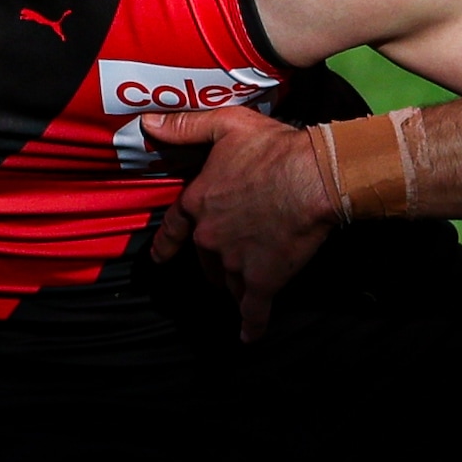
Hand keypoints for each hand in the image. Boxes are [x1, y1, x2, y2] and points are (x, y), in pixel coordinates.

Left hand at [139, 102, 338, 339]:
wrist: (313, 177)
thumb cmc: (273, 148)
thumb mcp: (225, 126)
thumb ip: (186, 127)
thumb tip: (148, 124)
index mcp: (199, 202)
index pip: (174, 228)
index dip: (167, 243)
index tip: (160, 257)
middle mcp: (211, 237)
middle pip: (204, 259)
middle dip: (212, 262)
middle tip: (227, 261)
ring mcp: (235, 261)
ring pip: (227, 282)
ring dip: (233, 285)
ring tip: (243, 288)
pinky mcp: (264, 279)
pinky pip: (253, 310)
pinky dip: (251, 326)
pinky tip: (249, 337)